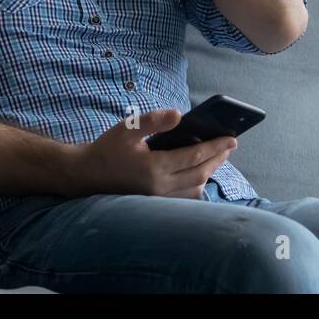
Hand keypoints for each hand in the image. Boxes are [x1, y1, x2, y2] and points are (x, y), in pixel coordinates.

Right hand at [71, 108, 236, 199]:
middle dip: (217, 158)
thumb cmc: (107, 149)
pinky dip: (197, 186)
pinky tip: (199, 174)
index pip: (194, 156)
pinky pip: (184, 198)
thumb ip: (153, 120)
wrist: (86, 175)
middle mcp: (159, 186)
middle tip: (230, 145)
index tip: (231, 138)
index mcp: (154, 167)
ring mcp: (157, 198)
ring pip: (195, 189)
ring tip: (216, 157)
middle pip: (200, 174)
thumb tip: (179, 114)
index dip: (215, 146)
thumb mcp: (127, 128)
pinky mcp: (155, 203)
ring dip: (209, 173)